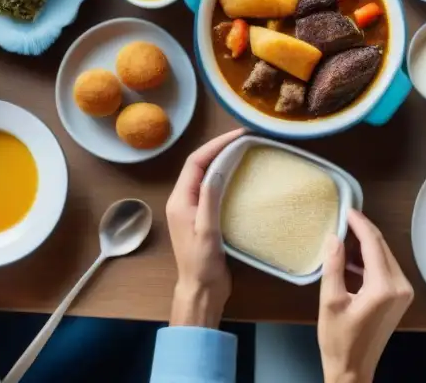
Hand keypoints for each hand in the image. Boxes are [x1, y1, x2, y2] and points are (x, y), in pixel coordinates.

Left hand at [166, 128, 244, 327]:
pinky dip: (225, 176)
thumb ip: (210, 198)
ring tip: (244, 151)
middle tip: (245, 139)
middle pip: (199, 164)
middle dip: (220, 148)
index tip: (239, 135)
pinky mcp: (203, 216)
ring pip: (206, 174)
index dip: (216, 145)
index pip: (196, 162)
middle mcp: (183, 200)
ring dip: (222, 160)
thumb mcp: (207, 230)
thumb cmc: (202, 263)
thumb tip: (218, 167)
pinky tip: (240, 176)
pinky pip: (212, 188)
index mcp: (180, 200)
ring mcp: (192, 208)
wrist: (201, 291)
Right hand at [318, 210, 413, 382]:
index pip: (373, 243)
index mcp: (384, 287)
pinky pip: (386, 268)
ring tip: (344, 234)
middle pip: (382, 247)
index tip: (345, 209)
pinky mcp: (401, 297)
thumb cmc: (339, 340)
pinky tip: (352, 258)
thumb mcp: (330, 301)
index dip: (359, 224)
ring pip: (385, 256)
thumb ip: (334, 266)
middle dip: (363, 230)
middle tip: (343, 218)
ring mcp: (404, 292)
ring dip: (366, 244)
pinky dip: (370, 259)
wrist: (354, 370)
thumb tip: (334, 236)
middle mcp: (400, 286)